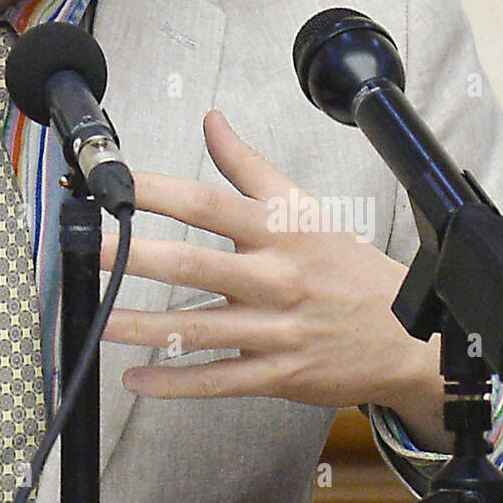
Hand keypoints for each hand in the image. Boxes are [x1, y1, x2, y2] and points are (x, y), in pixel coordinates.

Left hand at [102, 111, 443, 440]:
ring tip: (96, 317)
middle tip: (93, 249)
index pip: (209, 203)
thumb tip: (212, 120)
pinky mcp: (278, 375)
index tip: (116, 182)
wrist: (408, 337)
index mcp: (279, 231)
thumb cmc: (347, 268)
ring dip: (142, 326)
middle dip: (137, 257)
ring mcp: (275, 330)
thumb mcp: (305, 206)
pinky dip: (175, 383)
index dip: (159, 190)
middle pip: (195, 265)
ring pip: (198, 330)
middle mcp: (274, 279)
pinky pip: (218, 380)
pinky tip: (135, 378)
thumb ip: (248, 166)